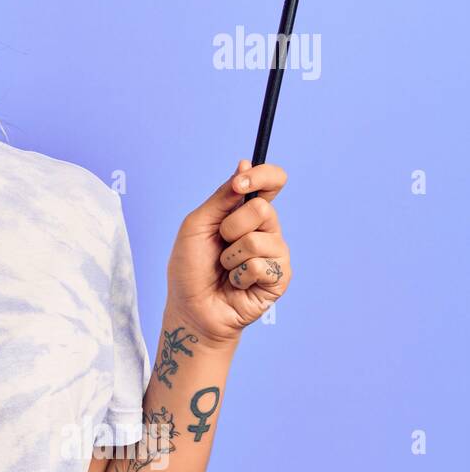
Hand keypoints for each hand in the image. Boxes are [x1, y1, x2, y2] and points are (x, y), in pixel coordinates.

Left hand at [164, 160, 292, 347]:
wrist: (192, 308)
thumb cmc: (190, 267)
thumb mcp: (197, 225)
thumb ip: (222, 197)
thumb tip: (244, 164)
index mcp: (246, 212)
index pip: (272, 182)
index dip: (263, 175)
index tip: (241, 182)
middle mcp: (266, 229)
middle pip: (262, 209)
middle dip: (230, 227)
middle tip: (219, 244)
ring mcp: (276, 253)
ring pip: (259, 239)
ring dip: (231, 256)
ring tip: (225, 269)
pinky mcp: (280, 277)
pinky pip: (260, 265)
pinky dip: (238, 275)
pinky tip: (236, 284)